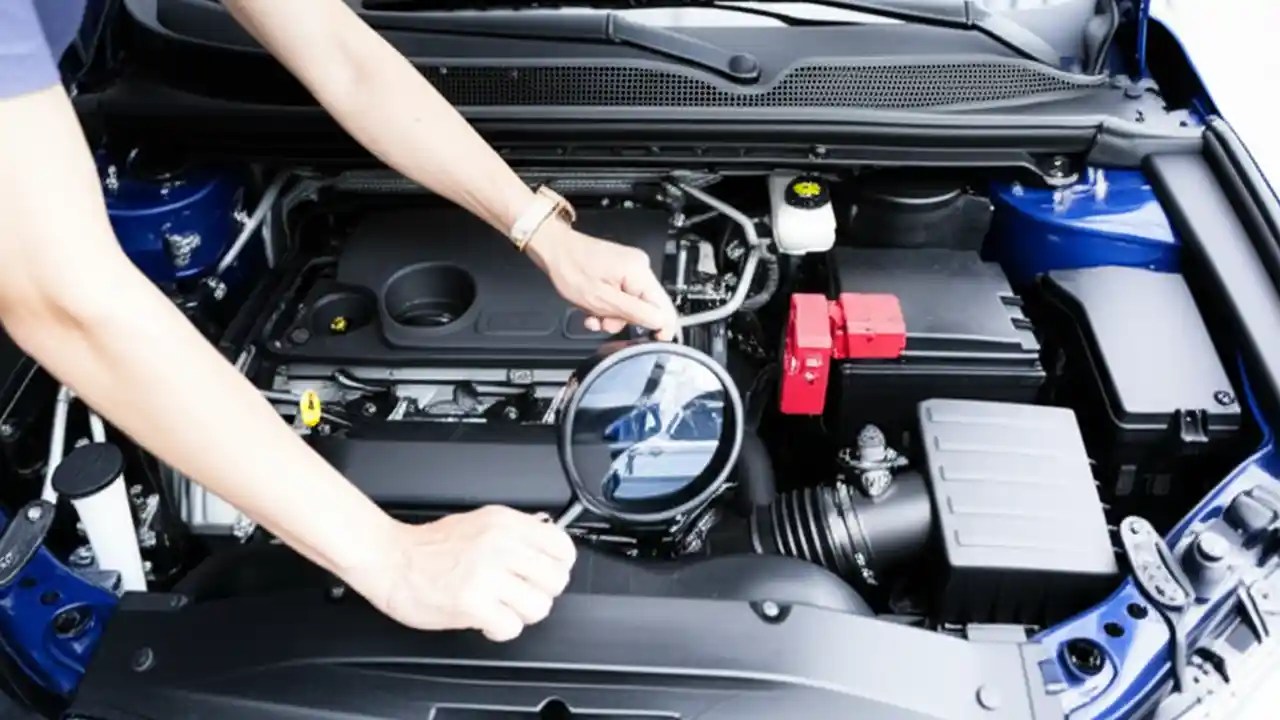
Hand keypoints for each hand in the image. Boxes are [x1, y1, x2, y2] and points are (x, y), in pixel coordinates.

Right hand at [345, 506, 576, 640]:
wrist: (389, 560)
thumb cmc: (427, 547)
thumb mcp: (480, 523)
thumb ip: (514, 533)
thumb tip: (545, 544)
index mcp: (506, 523)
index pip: (562, 546)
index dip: (558, 567)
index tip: (544, 575)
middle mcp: (501, 545)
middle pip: (555, 580)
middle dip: (540, 594)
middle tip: (520, 595)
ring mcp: (488, 574)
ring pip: (538, 607)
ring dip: (520, 614)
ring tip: (501, 608)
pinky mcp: (473, 603)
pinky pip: (511, 627)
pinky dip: (500, 630)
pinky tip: (486, 621)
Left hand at [525, 220, 678, 340]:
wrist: (553, 249)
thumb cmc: (570, 268)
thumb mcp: (601, 300)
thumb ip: (634, 313)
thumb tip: (661, 323)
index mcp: (639, 272)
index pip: (664, 307)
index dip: (659, 328)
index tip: (648, 342)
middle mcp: (639, 267)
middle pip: (647, 307)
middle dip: (624, 320)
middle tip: (603, 322)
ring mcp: (629, 268)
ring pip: (631, 305)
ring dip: (612, 315)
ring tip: (593, 314)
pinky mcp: (620, 271)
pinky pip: (622, 296)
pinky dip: (607, 306)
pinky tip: (592, 307)